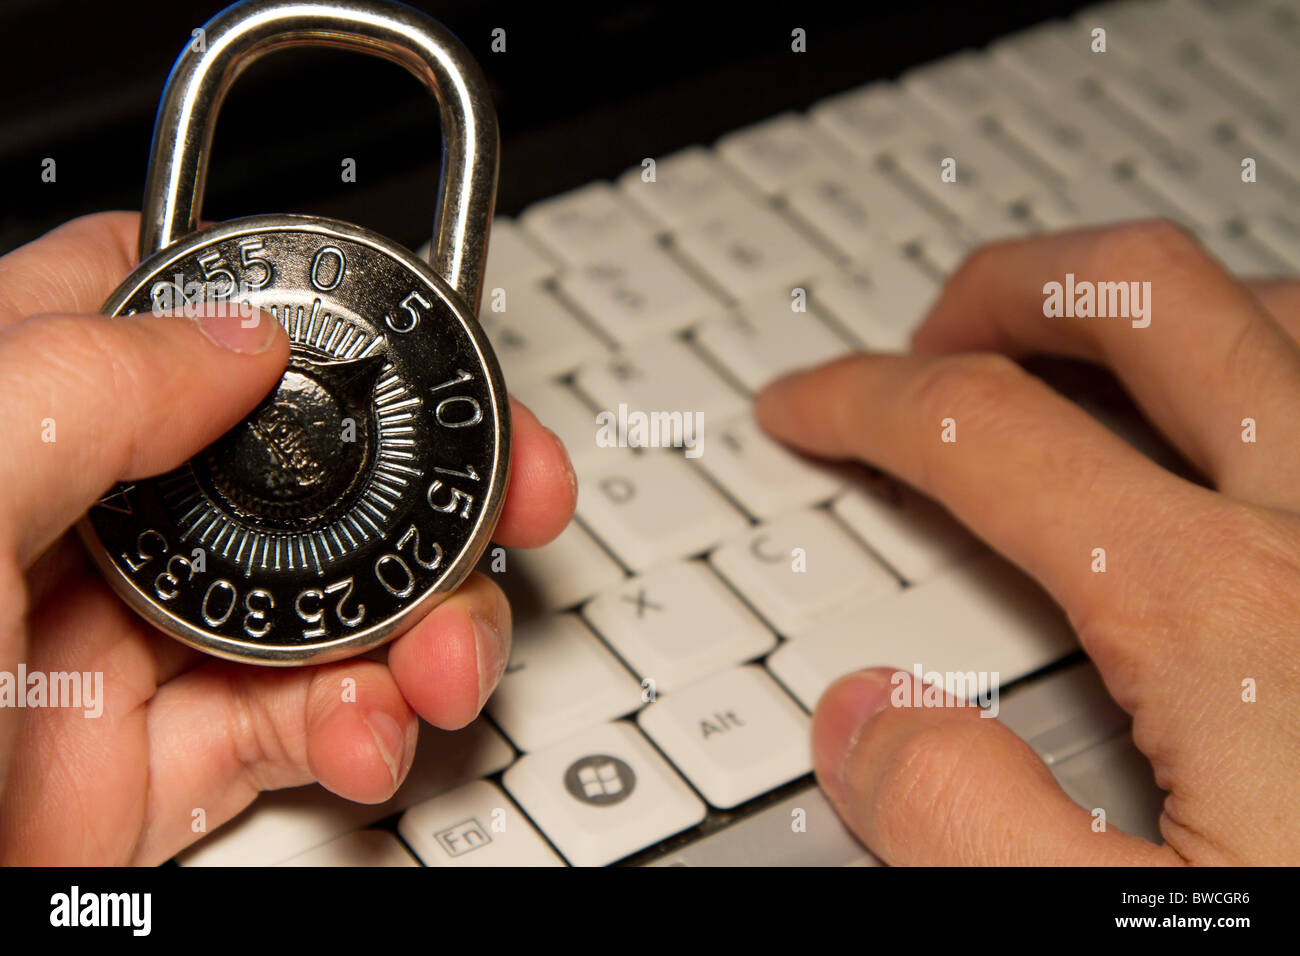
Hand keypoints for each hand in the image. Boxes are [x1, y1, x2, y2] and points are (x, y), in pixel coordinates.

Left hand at [0, 212, 575, 863]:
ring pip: (329, 603)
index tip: (405, 344)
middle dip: (422, 488)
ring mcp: (128, 652)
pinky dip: (368, 729)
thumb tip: (243, 338)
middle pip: (298, 468)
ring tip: (444, 658)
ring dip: (421, 625)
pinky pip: (305, 726)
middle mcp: (80, 529)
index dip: (304, 313)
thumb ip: (85, 387)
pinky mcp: (161, 766)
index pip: (176, 316)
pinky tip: (375, 734)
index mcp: (13, 427)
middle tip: (503, 504)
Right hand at [756, 221, 1299, 864]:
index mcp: (1223, 608)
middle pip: (1130, 297)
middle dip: (995, 294)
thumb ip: (967, 825)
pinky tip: (1251, 421)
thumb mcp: (1129, 931)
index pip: (979, 431)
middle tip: (926, 340)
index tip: (807, 410)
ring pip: (1267, 304)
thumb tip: (866, 723)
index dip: (861, 403)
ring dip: (1140, 311)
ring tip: (1073, 359)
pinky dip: (1274, 354)